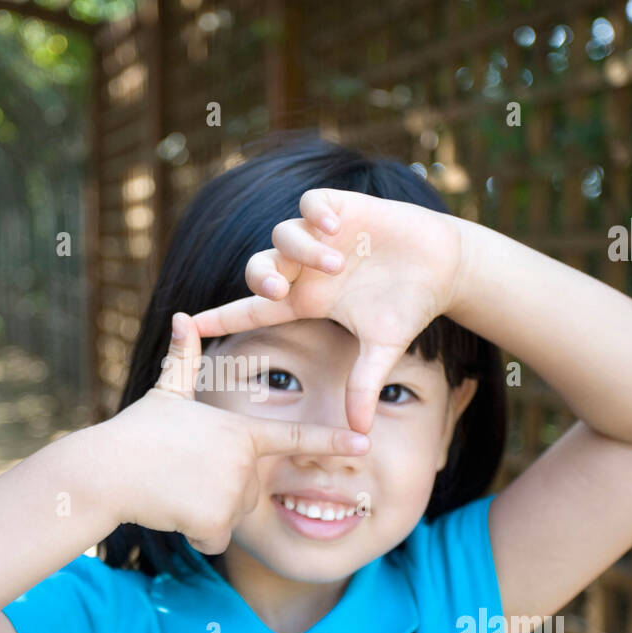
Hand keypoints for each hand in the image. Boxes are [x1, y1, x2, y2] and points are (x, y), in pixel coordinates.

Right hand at [108, 311, 369, 554]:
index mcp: (239, 431)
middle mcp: (244, 460)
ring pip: (232, 518)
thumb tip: (180, 316)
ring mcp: (233, 491)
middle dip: (219, 494)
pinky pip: (215, 539)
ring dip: (204, 514)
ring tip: (174, 490)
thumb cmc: (136, 432)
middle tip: (182, 475)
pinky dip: (195, 533)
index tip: (364, 441)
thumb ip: (183, 360)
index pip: (293, 438)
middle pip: (248, 492)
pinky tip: (172, 511)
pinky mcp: (217, 520)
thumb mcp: (165, 394)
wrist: (107, 470)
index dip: (332, 440)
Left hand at [189, 188, 465, 434]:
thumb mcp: (382, 347)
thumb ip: (363, 383)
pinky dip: (315, 212)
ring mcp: (321, 236)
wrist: (442, 266)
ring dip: (302, 250)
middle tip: (281, 289)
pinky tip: (334, 226)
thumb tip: (360, 429)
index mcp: (306, 300)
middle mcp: (304, 268)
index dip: (221, 315)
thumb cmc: (407, 306)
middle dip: (262, 278)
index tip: (188, 323)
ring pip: (282, 234)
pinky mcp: (341, 208)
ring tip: (336, 263)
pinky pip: (311, 203)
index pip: (252, 308)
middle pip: (259, 268)